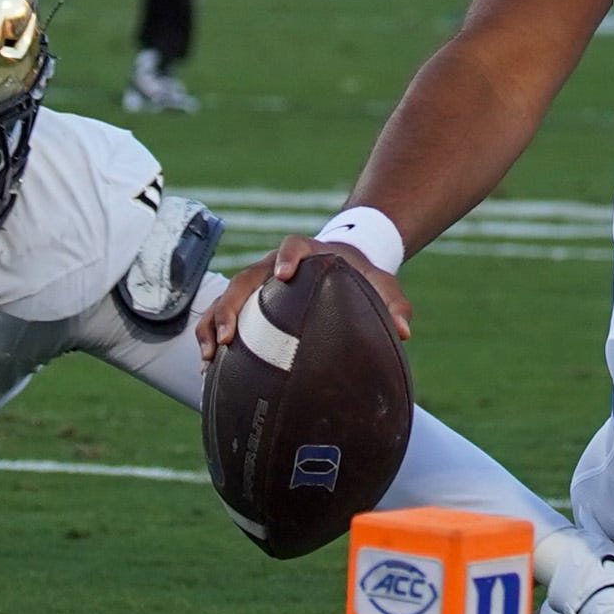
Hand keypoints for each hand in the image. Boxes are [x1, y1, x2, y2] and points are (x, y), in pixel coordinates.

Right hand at [192, 237, 412, 363]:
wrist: (341, 267)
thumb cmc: (360, 276)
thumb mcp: (380, 284)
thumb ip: (393, 302)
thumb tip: (404, 330)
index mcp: (306, 253)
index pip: (292, 245)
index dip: (285, 257)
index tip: (282, 275)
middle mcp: (272, 266)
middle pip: (245, 278)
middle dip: (232, 306)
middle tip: (229, 336)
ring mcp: (256, 283)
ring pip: (225, 298)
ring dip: (213, 325)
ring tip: (210, 356)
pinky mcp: (247, 303)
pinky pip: (221, 316)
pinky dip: (211, 337)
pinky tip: (209, 367)